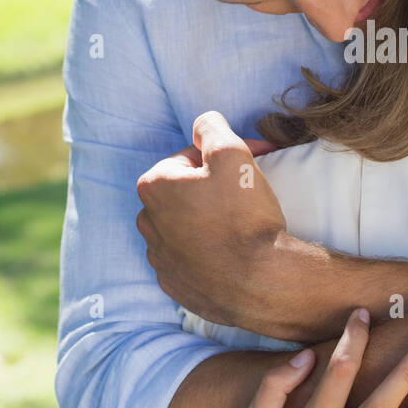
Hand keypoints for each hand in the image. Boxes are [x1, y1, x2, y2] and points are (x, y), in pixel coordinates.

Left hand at [137, 110, 294, 330]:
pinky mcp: (175, 284)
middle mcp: (147, 222)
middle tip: (247, 195)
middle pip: (184, 192)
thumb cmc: (244, 215)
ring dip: (207, 219)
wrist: (260, 281)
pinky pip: (189, 258)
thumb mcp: (232, 152)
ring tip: (240, 225)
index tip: (252, 164)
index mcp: (154, 186)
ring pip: (185, 225)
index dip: (223, 158)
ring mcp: (159, 258)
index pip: (190, 158)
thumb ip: (211, 127)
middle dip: (212, 188)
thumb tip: (202, 123)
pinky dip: (207, 251)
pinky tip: (231, 251)